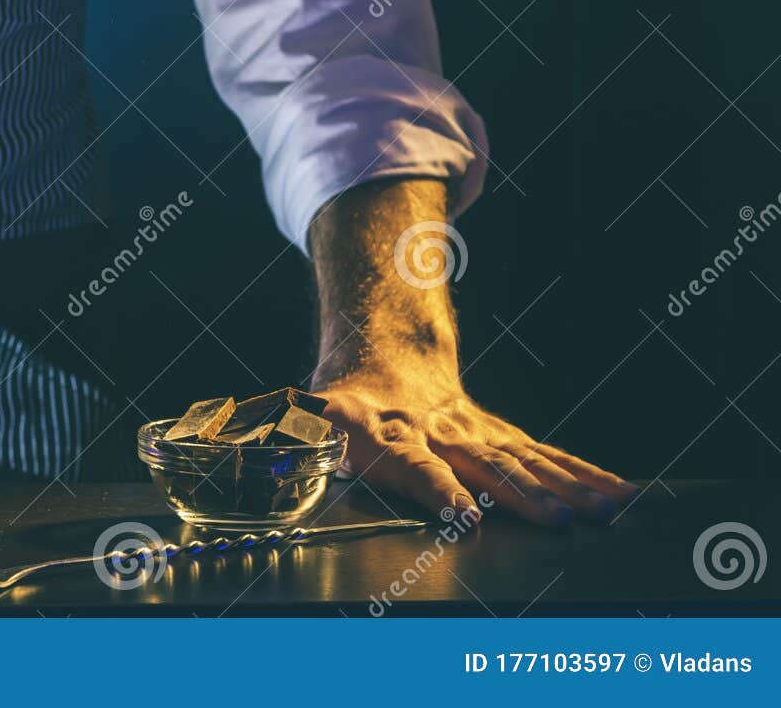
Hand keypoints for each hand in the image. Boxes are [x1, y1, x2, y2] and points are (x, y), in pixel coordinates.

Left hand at [319, 364, 638, 525]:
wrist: (382, 356)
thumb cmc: (345, 404)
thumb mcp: (310, 418)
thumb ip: (295, 434)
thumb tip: (256, 442)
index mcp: (388, 436)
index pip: (414, 466)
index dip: (438, 490)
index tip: (465, 515)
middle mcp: (440, 434)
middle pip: (485, 466)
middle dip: (523, 495)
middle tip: (558, 521)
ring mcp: (476, 434)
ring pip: (527, 461)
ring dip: (567, 489)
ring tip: (605, 512)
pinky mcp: (501, 436)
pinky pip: (548, 455)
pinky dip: (586, 475)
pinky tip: (621, 492)